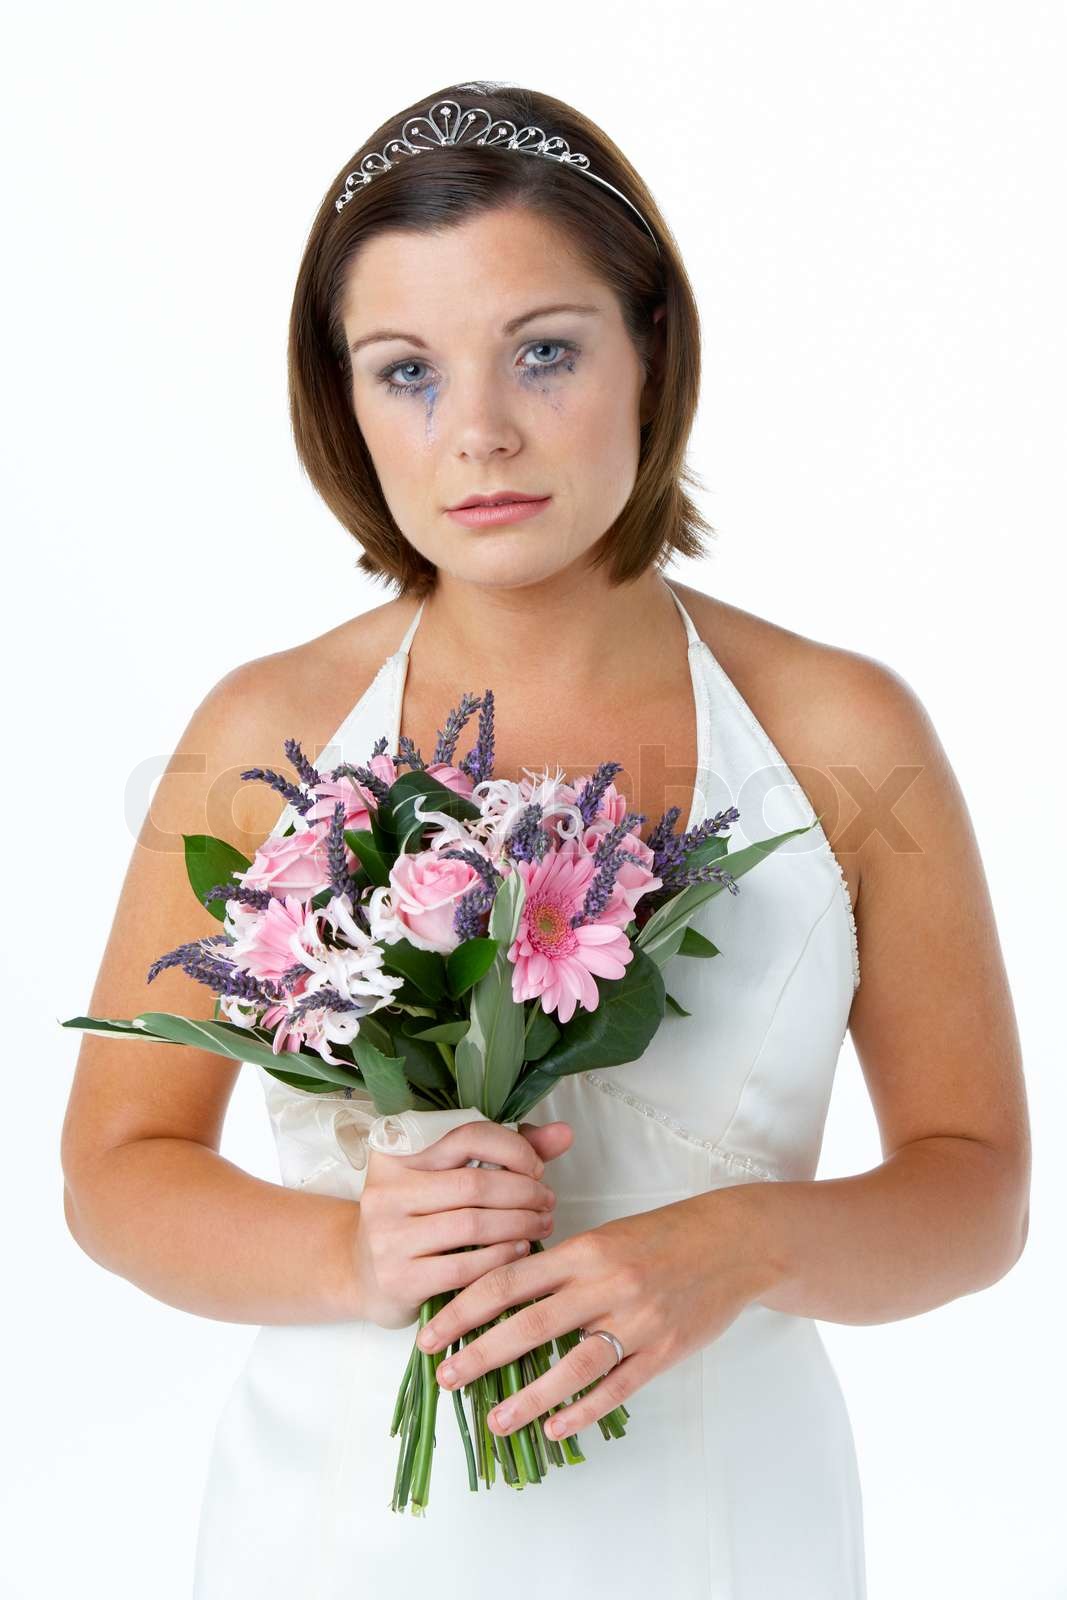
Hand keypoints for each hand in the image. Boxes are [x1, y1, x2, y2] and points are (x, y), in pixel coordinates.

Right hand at [351, 1118, 570, 1329]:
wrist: (364, 1275)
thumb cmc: (417, 1218)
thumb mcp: (448, 1177)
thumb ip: (504, 1153)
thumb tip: (564, 1133)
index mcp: (397, 1152)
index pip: (466, 1135)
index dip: (513, 1150)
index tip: (537, 1168)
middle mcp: (387, 1189)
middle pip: (475, 1184)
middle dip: (524, 1193)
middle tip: (548, 1202)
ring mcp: (388, 1235)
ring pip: (473, 1224)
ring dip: (520, 1225)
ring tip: (542, 1224)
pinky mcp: (398, 1277)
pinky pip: (464, 1267)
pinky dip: (501, 1258)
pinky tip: (520, 1252)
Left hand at [415, 1184, 773, 1439]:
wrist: (734, 1243)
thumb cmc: (663, 1237)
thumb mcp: (606, 1237)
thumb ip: (561, 1267)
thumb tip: (506, 1300)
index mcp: (585, 1251)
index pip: (510, 1279)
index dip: (465, 1307)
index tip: (432, 1331)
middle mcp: (605, 1284)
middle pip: (529, 1323)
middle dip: (480, 1353)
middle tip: (444, 1377)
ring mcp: (636, 1320)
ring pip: (572, 1365)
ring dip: (528, 1397)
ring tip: (494, 1420)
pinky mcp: (664, 1350)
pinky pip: (617, 1385)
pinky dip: (584, 1410)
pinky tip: (556, 1428)